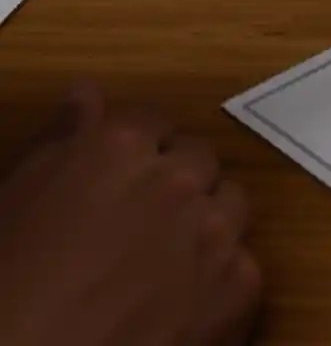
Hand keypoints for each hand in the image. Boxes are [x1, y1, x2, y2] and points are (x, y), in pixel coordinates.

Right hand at [0, 84, 256, 345]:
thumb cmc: (9, 283)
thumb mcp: (16, 199)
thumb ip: (60, 140)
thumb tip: (87, 93)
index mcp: (118, 150)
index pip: (151, 121)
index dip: (135, 148)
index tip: (120, 174)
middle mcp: (178, 181)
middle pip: (198, 159)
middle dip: (175, 179)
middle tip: (140, 220)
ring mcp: (216, 234)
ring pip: (231, 204)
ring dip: (206, 220)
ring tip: (165, 257)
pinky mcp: (241, 287)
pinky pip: (244, 262)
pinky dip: (218, 276)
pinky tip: (181, 300)